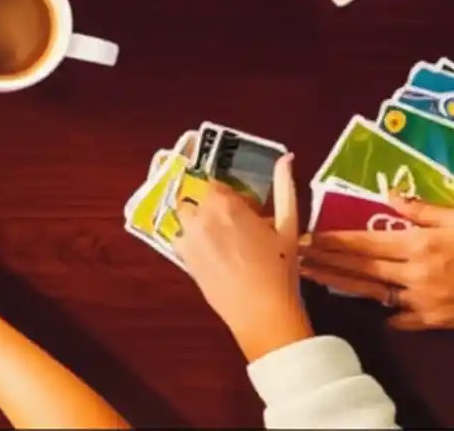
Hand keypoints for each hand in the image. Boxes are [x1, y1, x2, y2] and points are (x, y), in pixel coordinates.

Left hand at [173, 155, 312, 361]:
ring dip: (199, 220)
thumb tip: (286, 158)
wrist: (261, 312)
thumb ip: (284, 188)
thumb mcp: (288, 226)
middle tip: (237, 226)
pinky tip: (215, 254)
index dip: (230, 195)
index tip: (246, 209)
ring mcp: (187, 238)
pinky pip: (182, 238)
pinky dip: (193, 239)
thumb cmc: (280, 268)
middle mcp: (199, 216)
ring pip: (186, 217)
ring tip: (224, 240)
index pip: (214, 184)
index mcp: (223, 204)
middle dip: (213, 206)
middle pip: (197, 198)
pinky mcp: (182, 258)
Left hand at [301, 190, 453, 329]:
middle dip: (325, 260)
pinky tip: (362, 306)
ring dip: (338, 283)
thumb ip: (423, 209)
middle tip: (294, 255)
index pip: (365, 242)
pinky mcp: (433, 320)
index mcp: (419, 245)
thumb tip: (391, 195)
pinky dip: (382, 312)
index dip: (334, 240)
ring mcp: (421, 300)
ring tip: (309, 276)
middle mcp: (413, 273)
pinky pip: (399, 318)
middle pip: (360, 266)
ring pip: (370, 291)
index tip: (307, 237)